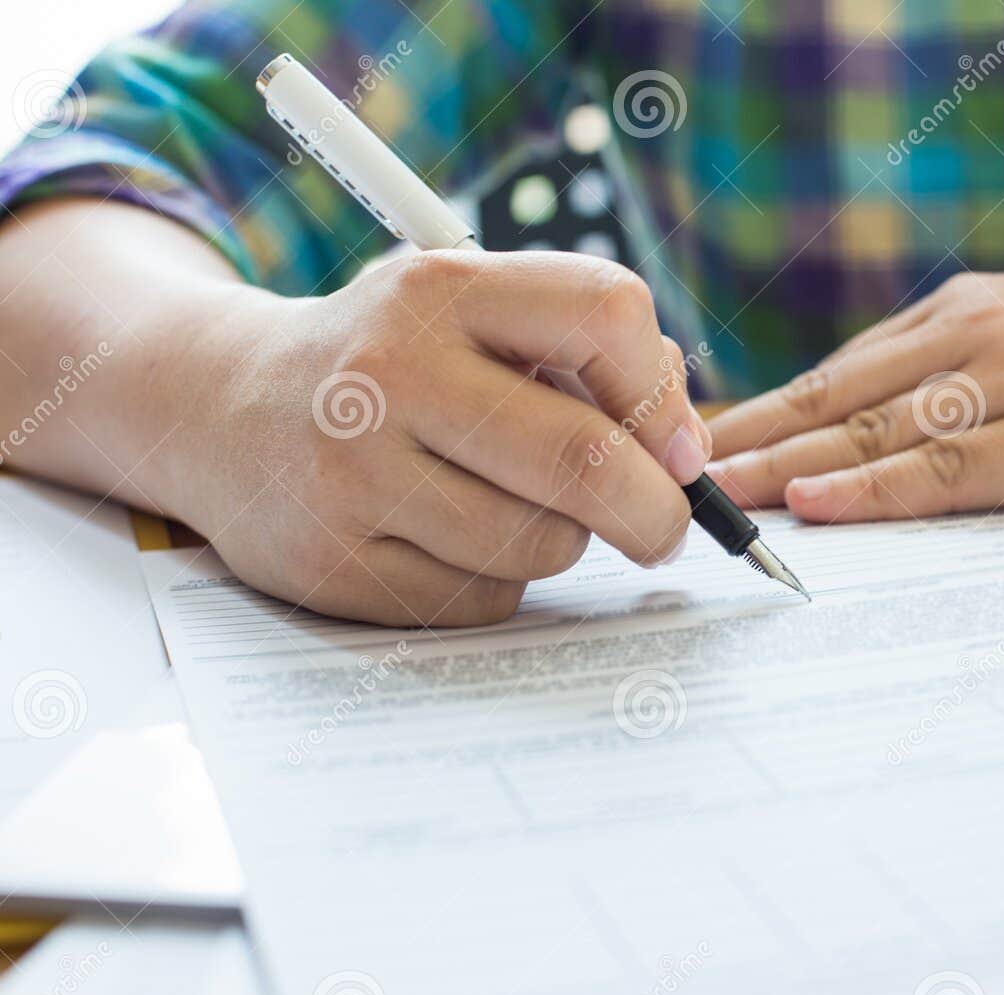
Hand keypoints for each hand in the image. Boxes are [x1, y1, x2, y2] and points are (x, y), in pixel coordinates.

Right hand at [175, 250, 708, 625]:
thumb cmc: (390, 363)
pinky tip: (449, 539)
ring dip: (562, 541)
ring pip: (541, 543)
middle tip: (663, 526)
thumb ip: (584, 352)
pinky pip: (484, 598)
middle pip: (585, 457)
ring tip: (510, 505)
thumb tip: (684, 449)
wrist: (219, 410)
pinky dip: (499, 582)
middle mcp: (391, 372)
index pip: (606, 311)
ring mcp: (353, 473)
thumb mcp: (470, 311)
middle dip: (655, 510)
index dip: (664, 392)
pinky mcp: (333, 562)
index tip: (675, 446)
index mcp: (441, 287)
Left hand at [706, 264, 1003, 521]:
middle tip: (663, 476)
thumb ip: (961, 373)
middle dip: (745, 442)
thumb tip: (880, 430)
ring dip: (784, 467)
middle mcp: (970, 337)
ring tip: (709, 498)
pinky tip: (817, 503)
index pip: (834, 374)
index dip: (760, 413)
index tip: (696, 446)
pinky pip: (945, 468)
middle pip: (830, 399)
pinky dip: (873, 488)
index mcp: (959, 316)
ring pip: (871, 432)